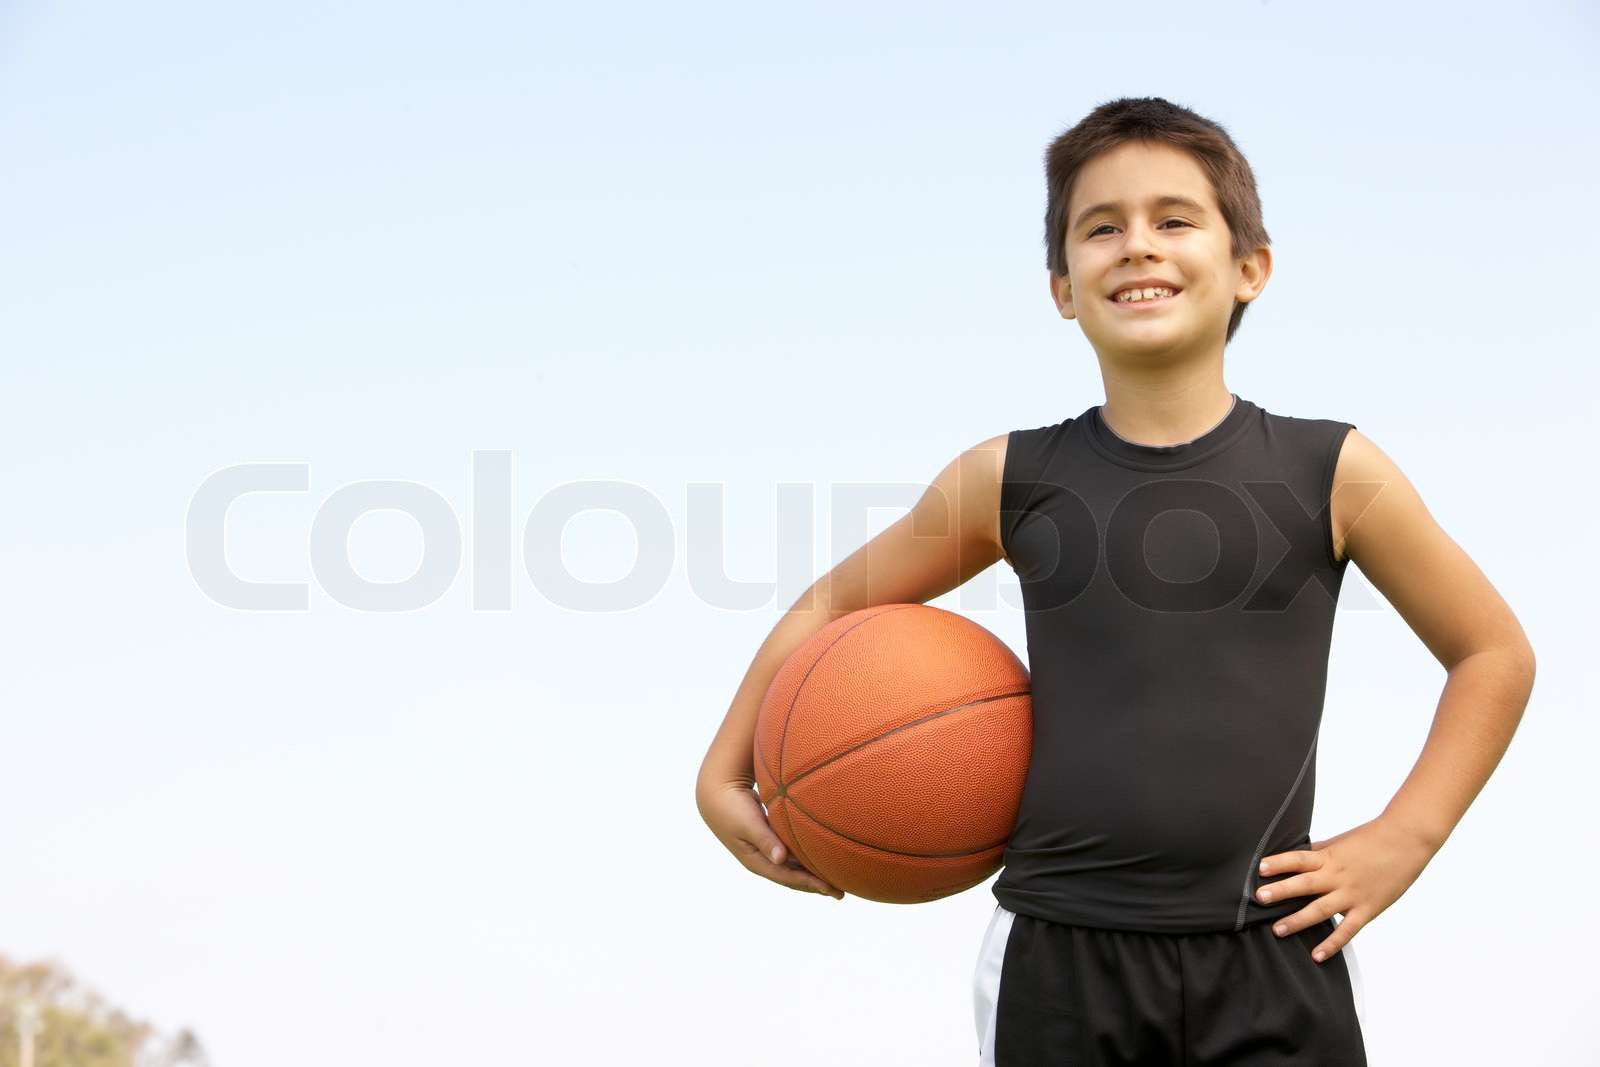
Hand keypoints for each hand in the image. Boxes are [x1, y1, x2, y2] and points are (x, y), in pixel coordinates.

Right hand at [697, 780, 844, 899]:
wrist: (715, 793)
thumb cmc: (732, 807)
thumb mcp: (748, 824)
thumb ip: (765, 839)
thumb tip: (781, 859)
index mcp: (756, 860)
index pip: (787, 878)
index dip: (809, 884)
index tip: (830, 888)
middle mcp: (761, 859)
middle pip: (793, 878)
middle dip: (816, 885)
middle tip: (840, 893)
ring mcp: (764, 850)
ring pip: (792, 867)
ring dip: (812, 873)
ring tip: (834, 879)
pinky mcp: (768, 839)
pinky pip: (791, 854)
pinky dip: (804, 858)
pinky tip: (818, 858)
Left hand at [1255, 815, 1436, 963]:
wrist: (1407, 841)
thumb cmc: (1373, 838)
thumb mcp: (1341, 841)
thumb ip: (1319, 851)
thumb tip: (1296, 854)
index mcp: (1329, 856)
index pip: (1298, 859)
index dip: (1278, 863)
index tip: (1259, 868)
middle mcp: (1337, 876)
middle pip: (1304, 884)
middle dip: (1280, 892)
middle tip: (1258, 899)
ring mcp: (1352, 894)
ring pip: (1320, 910)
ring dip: (1298, 920)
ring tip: (1277, 930)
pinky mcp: (1367, 909)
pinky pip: (1347, 930)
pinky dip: (1331, 944)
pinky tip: (1316, 955)